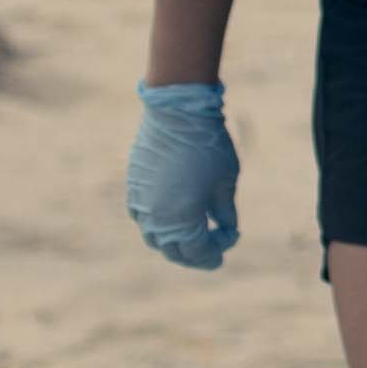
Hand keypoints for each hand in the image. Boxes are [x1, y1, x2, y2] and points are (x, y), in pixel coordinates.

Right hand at [124, 81, 237, 270]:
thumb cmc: (207, 147)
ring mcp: (140, 202)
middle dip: (194, 255)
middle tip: (212, 252)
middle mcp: (156, 217)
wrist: (177, 112)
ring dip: (173, 242)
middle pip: (173, 250)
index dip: (217, 249)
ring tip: (191, 239)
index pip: (198, 250)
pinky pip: (142, 217)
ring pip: (154, 237)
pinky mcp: (133, 186)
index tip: (233, 237)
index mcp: (181, 220)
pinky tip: (171, 218)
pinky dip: (157, 224)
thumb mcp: (225, 183)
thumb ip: (225, 213)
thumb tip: (226, 229)